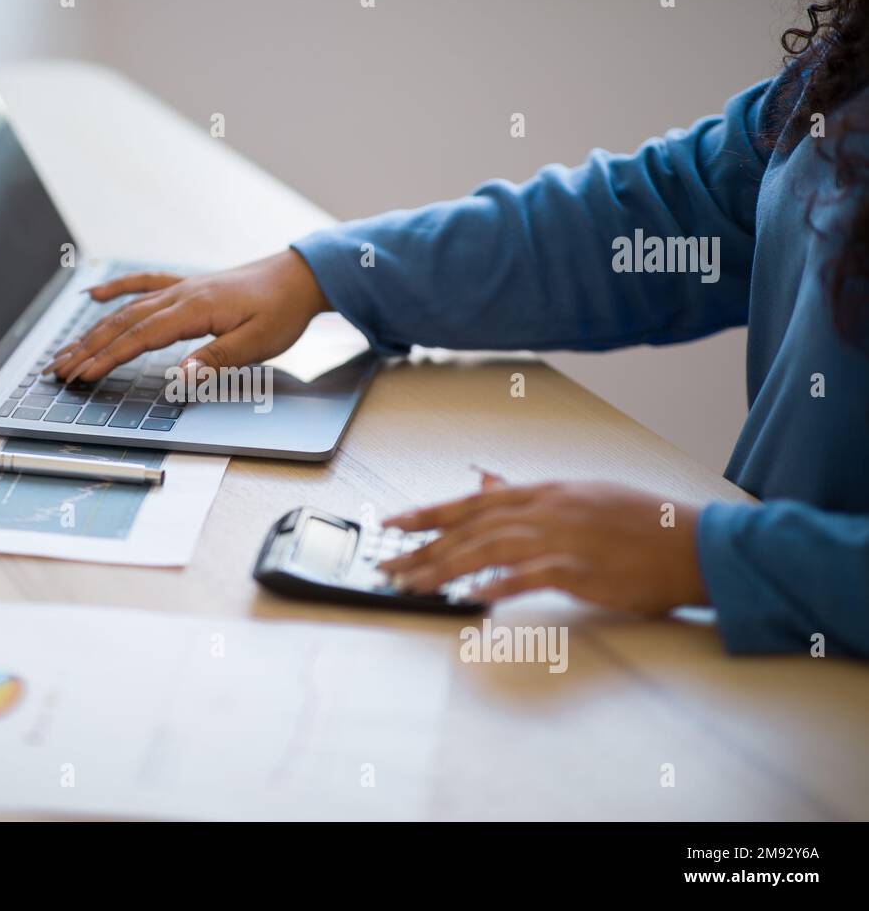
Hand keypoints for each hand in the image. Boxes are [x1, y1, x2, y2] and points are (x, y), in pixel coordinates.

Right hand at [46, 249, 330, 382]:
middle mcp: (180, 295)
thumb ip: (217, 360)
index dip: (108, 358)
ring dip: (93, 329)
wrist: (298, 277)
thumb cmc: (281, 312)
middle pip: (122, 324)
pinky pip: (142, 284)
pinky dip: (116, 289)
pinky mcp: (186, 286)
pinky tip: (93, 294)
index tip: (84, 375)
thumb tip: (182, 377)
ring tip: (66, 349)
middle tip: (58, 370)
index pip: (140, 338)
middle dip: (87, 348)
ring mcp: (180, 288)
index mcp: (194, 310)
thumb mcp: (258, 344)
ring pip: (126, 309)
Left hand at [377, 476, 708, 614]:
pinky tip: (470, 598)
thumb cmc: (639, 523)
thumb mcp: (580, 495)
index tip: (392, 524)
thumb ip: (530, 493)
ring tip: (412, 586)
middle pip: (470, 527)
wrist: (692, 543)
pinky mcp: (581, 568)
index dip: (428, 513)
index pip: (472, 501)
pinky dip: (498, 586)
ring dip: (445, 569)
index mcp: (544, 492)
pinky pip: (530, 577)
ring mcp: (562, 537)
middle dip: (423, 547)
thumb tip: (488, 481)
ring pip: (488, 549)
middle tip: (388, 566)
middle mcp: (545, 509)